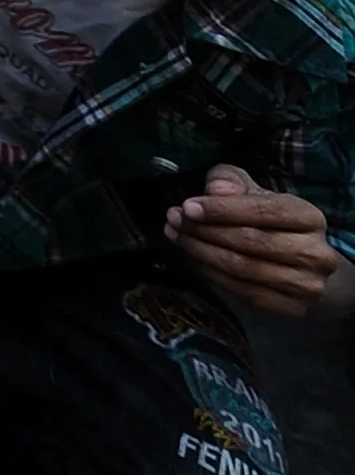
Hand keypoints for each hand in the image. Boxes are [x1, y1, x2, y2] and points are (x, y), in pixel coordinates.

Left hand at [165, 166, 339, 317]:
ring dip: (201, 252)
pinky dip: (213, 274)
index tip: (187, 207)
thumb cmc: (270, 221)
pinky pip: (243, 291)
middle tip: (173, 221)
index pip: (265, 211)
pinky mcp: (292, 308)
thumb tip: (216, 189)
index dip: (222, 209)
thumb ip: (231, 181)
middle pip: (250, 241)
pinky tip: (196, 259)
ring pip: (243, 268)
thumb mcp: (252, 191)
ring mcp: (307, 285)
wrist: (300, 265)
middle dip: (204, 230)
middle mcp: (316, 253)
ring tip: (177, 237)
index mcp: (310, 218)